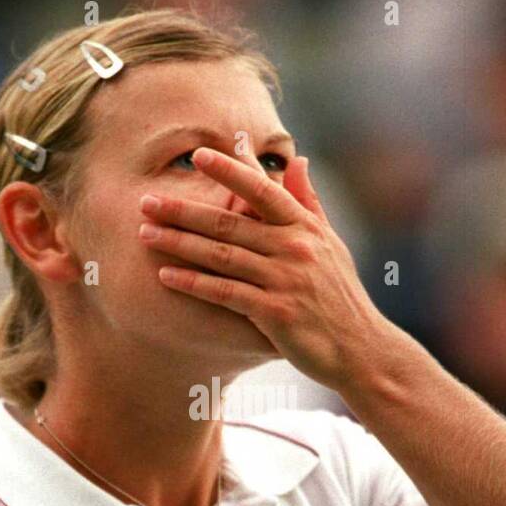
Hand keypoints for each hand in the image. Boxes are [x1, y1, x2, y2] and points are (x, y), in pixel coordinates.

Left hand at [137, 148, 390, 390]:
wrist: (361, 349)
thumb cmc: (341, 297)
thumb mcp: (331, 244)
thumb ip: (308, 202)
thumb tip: (298, 160)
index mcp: (306, 227)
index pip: (263, 189)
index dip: (230, 170)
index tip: (198, 155)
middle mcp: (295, 248)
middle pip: (230, 222)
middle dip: (184, 210)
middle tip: (146, 201)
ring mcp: (285, 279)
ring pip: (221, 255)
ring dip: (179, 244)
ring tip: (145, 234)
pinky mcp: (276, 312)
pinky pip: (226, 292)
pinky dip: (194, 283)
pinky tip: (166, 276)